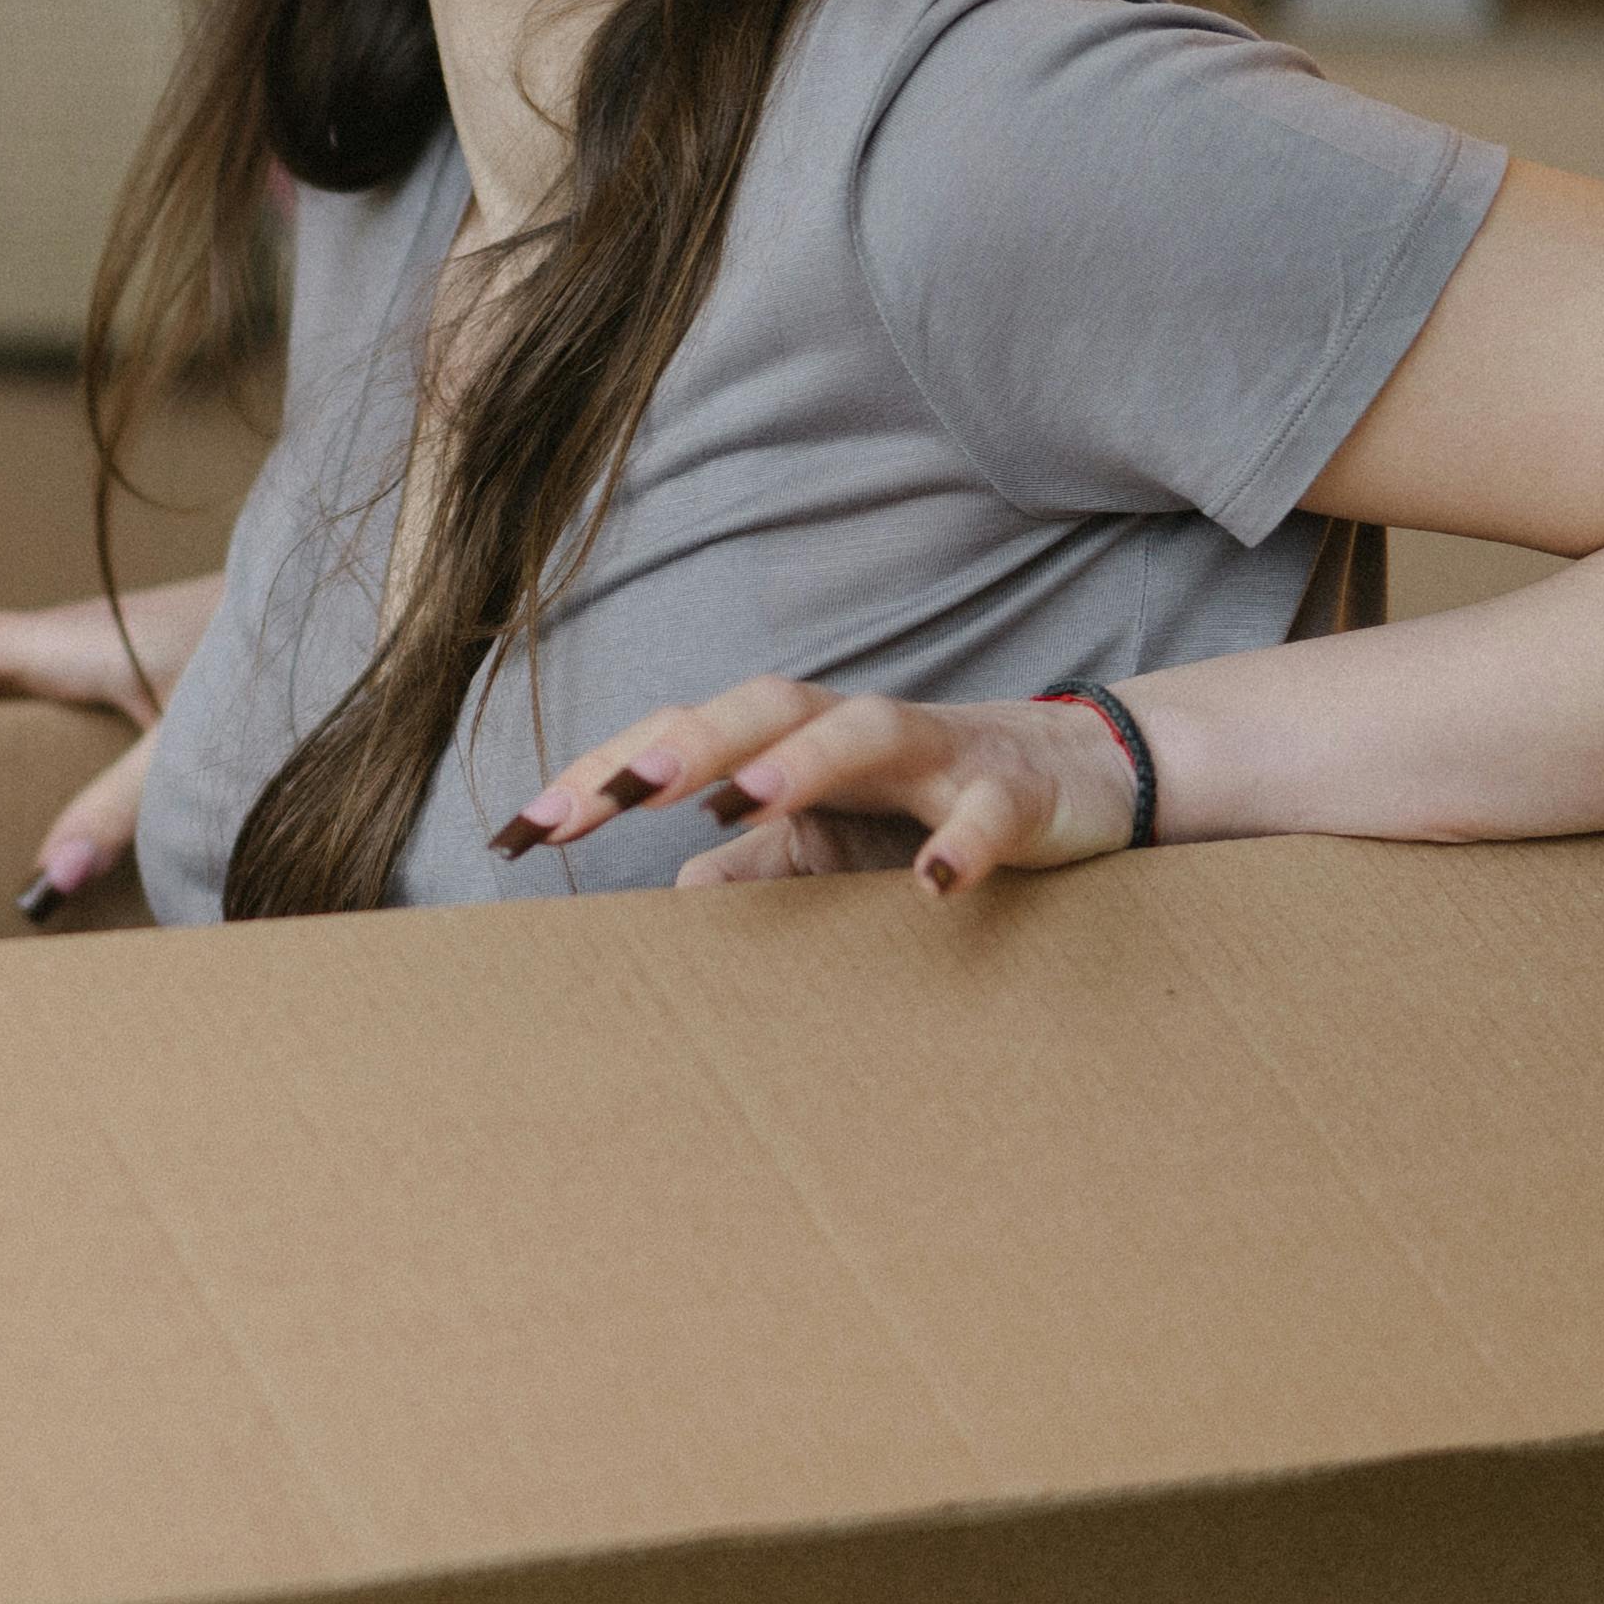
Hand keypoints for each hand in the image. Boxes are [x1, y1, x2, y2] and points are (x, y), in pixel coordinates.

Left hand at [495, 676, 1146, 895]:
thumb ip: (756, 866)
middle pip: (761, 708)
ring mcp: (939, 752)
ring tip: (742, 801)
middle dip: (683, 746)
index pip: (683, 737)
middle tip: (613, 795)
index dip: (604, 774)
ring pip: (867, 728)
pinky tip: (932, 884)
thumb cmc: (928, 803)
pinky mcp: (1018, 792)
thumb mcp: (829, 842)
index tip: (522, 831)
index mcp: (793, 741)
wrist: (1081, 776)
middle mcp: (854, 730)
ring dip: (802, 762)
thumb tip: (670, 895)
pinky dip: (962, 842)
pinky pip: (989, 810)